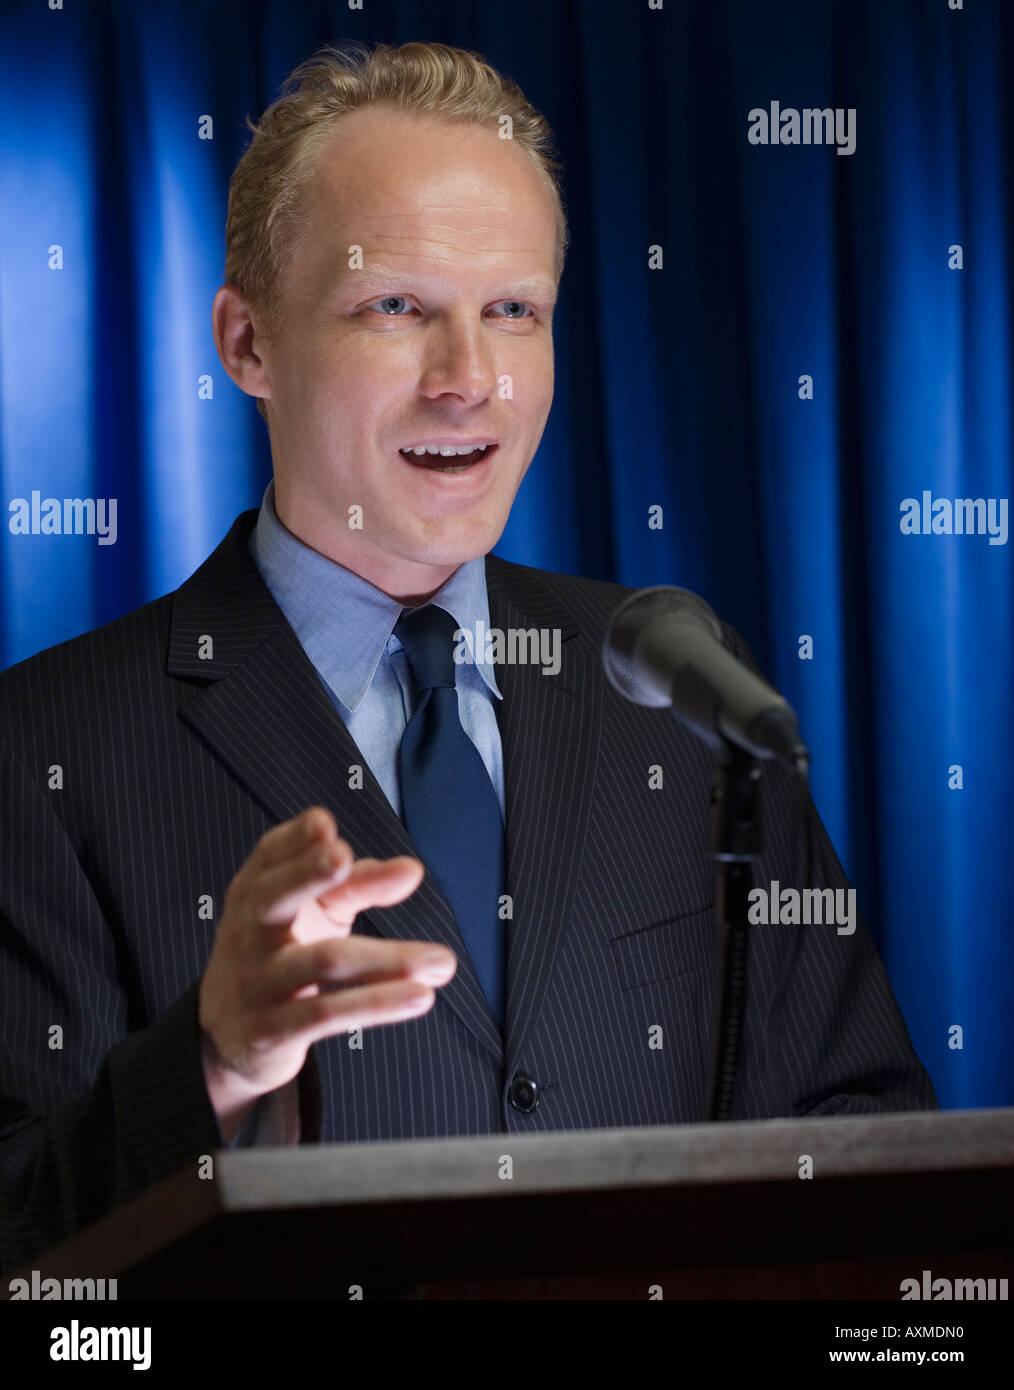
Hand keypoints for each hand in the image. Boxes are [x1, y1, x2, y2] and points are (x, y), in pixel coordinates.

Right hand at [197, 807, 454, 1139]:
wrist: (230, 1037)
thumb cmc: (282, 956)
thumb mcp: (317, 913)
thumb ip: (361, 884)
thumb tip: (412, 870)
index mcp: (255, 892)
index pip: (270, 856)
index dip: (294, 839)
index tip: (323, 824)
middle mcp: (248, 932)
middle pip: (272, 896)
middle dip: (306, 873)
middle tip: (344, 858)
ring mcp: (256, 982)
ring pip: (323, 961)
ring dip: (389, 959)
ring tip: (441, 961)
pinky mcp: (271, 1030)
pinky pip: (328, 1014)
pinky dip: (378, 1004)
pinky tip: (419, 996)